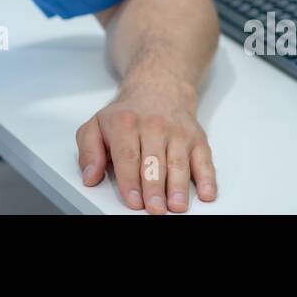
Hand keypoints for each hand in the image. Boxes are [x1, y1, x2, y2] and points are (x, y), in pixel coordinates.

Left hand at [75, 73, 216, 212]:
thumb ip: (88, 151)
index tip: (132, 200)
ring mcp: (177, 133)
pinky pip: (204, 160)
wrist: (158, 88)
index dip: (130, 180)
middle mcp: (153, 126)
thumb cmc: (127, 114)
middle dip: (154, 188)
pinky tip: (207, 192)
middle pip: (154, 162)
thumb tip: (90, 176)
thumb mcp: (96, 125)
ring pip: (178, 162)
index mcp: (125, 124)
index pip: (128, 156)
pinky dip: (208, 178)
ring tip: (176, 206)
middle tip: (154, 208)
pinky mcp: (197, 139)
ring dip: (179, 186)